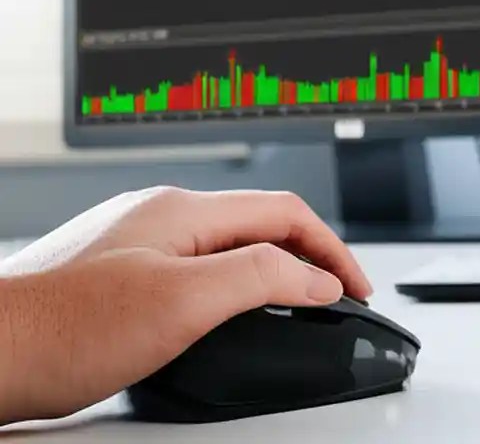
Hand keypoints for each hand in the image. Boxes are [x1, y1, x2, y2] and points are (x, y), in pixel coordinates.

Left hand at [0, 186, 372, 424]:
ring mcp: (134, 241)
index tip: (354, 286)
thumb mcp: (186, 302)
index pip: (286, 213)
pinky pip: (196, 266)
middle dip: (308, 257)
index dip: (332, 250)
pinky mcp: (115, 272)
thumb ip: (263, 279)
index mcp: (182, 211)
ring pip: (228, 245)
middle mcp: (158, 216)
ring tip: (293, 304)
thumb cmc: (63, 330)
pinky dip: (232, 286)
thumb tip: (315, 278)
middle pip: (260, 224)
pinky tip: (226, 314)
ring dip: (271, 271)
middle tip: (334, 296)